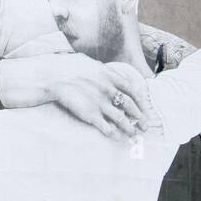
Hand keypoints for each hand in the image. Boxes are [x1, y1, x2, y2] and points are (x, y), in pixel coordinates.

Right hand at [42, 55, 156, 137]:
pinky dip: (114, 134)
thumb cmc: (68, 67)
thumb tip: (105, 69)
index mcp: (110, 76)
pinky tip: (118, 138)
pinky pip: (107, 127)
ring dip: (130, 128)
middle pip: (130, 106)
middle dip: (140, 117)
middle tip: (145, 125)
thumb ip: (101, 68)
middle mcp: (109, 90)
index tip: (144, 108)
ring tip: (135, 135)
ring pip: (121, 119)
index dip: (141, 101)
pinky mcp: (91, 114)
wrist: (54, 76)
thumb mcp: (89, 62)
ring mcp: (101, 103)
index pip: (132, 90)